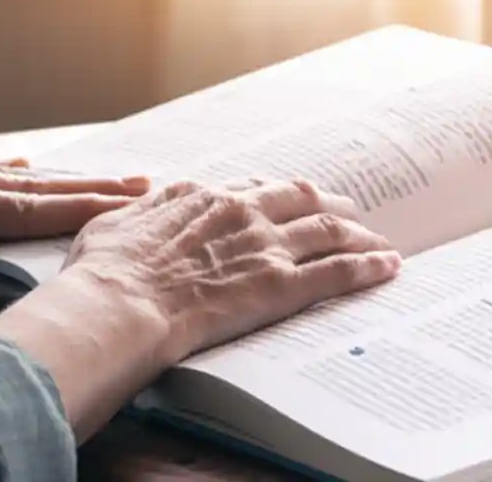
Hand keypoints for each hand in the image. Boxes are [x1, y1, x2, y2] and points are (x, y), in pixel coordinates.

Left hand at [0, 147, 148, 318]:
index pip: (23, 210)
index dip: (80, 210)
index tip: (129, 208)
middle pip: (29, 183)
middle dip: (89, 185)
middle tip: (143, 183)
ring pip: (6, 174)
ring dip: (59, 177)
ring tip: (103, 177)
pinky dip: (9, 171)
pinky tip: (21, 167)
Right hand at [0, 178, 401, 438]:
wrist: (119, 304)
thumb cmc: (104, 273)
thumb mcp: (109, 225)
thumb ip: (135, 211)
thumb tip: (138, 201)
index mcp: (201, 197)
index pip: (250, 187)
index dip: (275, 194)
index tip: (286, 198)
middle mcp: (240, 212)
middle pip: (300, 198)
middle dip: (327, 203)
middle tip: (346, 210)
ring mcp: (265, 246)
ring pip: (328, 231)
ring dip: (358, 234)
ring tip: (378, 240)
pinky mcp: (282, 284)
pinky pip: (337, 271)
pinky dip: (368, 267)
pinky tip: (388, 267)